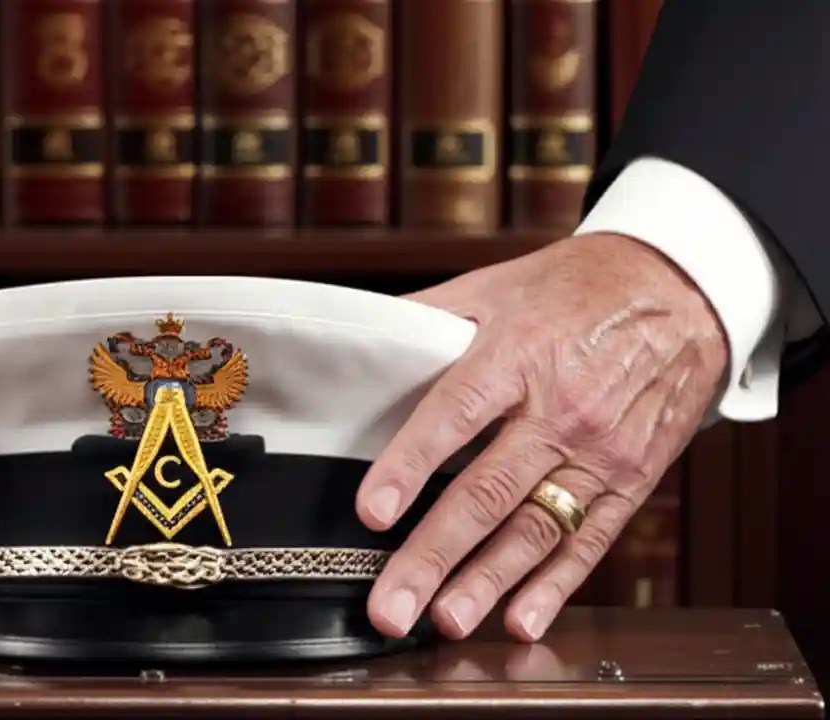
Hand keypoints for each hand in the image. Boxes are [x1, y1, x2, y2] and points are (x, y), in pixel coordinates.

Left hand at [357, 233, 727, 641]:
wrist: (680, 290)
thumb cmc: (575, 288)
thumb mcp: (496, 285)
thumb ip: (427, 316)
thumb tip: (359, 341)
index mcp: (517, 355)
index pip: (454, 416)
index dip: (410, 466)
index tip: (371, 514)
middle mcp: (560, 410)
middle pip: (488, 492)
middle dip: (434, 556)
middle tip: (391, 607)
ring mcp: (601, 451)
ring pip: (536, 528)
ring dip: (487, 582)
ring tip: (444, 622)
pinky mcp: (632, 479)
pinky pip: (590, 540)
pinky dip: (555, 586)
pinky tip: (520, 621)